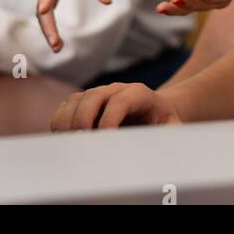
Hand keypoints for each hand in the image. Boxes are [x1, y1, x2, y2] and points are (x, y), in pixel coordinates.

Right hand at [37, 0, 111, 51]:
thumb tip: (107, 2)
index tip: (42, 10)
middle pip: (42, 5)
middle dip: (47, 25)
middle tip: (56, 44)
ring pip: (41, 12)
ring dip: (47, 29)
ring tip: (58, 48)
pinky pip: (45, 12)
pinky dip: (49, 26)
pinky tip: (57, 40)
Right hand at [51, 83, 181, 130]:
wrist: (152, 110)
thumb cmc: (162, 121)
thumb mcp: (172, 126)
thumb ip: (171, 132)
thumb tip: (167, 143)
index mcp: (138, 93)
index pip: (121, 100)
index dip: (110, 117)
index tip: (104, 137)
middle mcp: (115, 89)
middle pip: (92, 96)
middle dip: (84, 119)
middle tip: (82, 142)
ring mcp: (97, 93)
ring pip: (75, 100)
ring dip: (68, 122)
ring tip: (71, 143)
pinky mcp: (83, 102)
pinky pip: (65, 107)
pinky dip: (60, 122)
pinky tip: (64, 140)